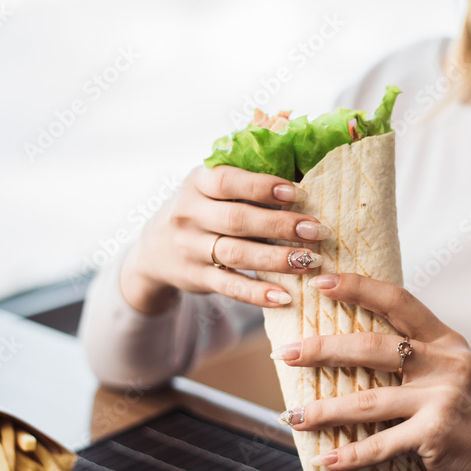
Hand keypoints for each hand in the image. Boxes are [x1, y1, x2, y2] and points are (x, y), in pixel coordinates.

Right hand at [120, 165, 331, 313]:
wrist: (154, 251)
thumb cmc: (200, 211)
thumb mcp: (209, 189)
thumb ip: (244, 182)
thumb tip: (303, 173)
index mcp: (196, 184)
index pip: (227, 181)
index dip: (261, 186)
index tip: (297, 193)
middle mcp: (189, 214)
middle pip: (237, 219)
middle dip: (280, 225)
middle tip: (316, 230)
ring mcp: (190, 248)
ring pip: (237, 254)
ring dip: (277, 259)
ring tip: (310, 261)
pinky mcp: (197, 278)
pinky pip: (230, 286)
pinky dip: (258, 293)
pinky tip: (285, 297)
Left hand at [272, 273, 470, 470]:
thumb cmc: (462, 420)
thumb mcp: (445, 376)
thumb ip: (409, 360)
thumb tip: (339, 350)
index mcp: (445, 341)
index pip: (398, 301)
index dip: (357, 287)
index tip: (319, 282)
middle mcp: (446, 362)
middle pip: (372, 347)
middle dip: (322, 349)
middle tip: (285, 354)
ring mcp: (442, 397)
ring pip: (369, 400)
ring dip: (325, 410)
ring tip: (293, 416)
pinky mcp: (437, 432)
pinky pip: (382, 444)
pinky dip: (351, 454)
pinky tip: (327, 458)